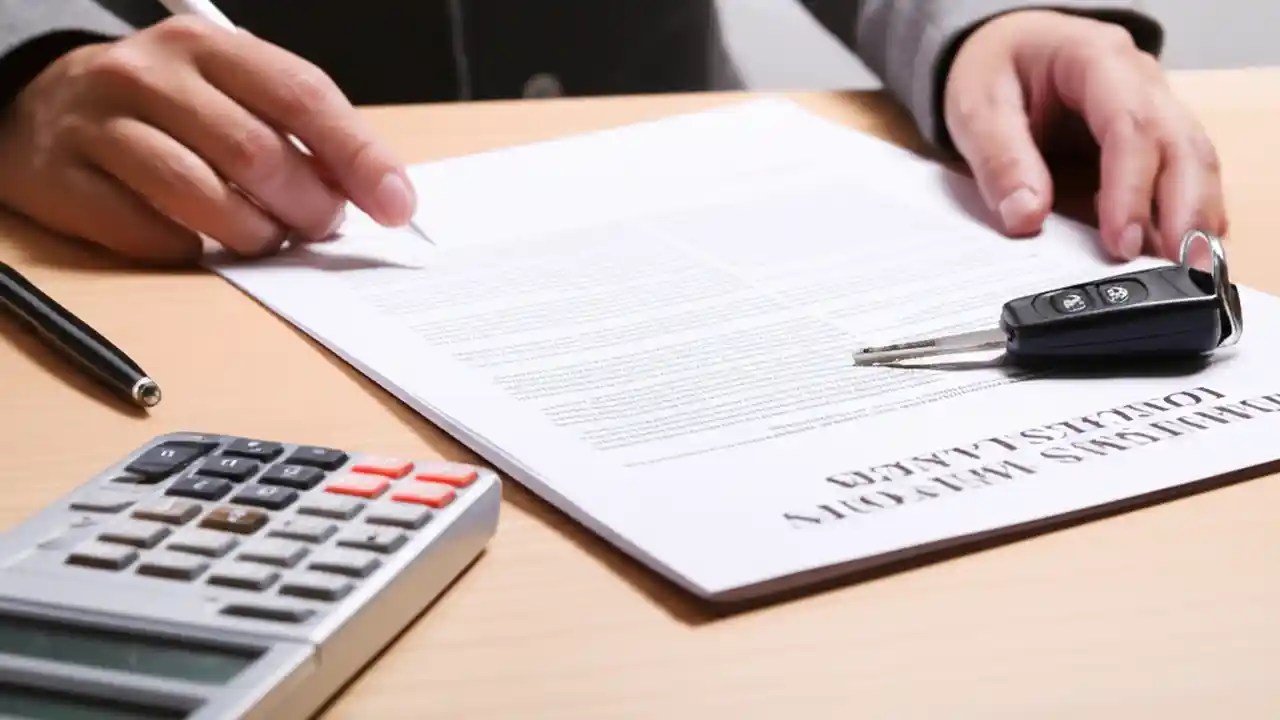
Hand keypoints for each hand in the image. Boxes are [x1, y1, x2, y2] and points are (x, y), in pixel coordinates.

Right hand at [0, 17, 416, 263]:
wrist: (42, 109)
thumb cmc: (166, 109)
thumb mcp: (232, 95)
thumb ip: (300, 134)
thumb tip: (375, 192)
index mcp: (206, 46)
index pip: (302, 95)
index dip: (358, 156)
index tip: (396, 204)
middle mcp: (149, 75)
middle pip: (256, 152)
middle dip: (307, 205)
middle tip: (318, 225)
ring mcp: (100, 126)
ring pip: (202, 198)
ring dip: (254, 235)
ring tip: (266, 239)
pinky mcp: (63, 180)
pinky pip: (147, 233)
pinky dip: (188, 250)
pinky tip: (197, 242)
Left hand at [944, 10, 1225, 265]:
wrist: (1003, 52)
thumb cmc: (994, 69)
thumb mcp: (976, 108)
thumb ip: (1000, 160)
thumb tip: (1025, 218)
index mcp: (1098, 60)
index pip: (1131, 126)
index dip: (1131, 189)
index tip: (1120, 242)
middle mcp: (1141, 82)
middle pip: (1183, 145)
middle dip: (1187, 211)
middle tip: (1180, 269)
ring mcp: (1154, 110)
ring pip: (1194, 163)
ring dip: (1195, 218)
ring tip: (1188, 272)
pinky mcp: (1152, 142)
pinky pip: (1181, 177)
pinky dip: (1183, 216)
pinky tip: (1176, 255)